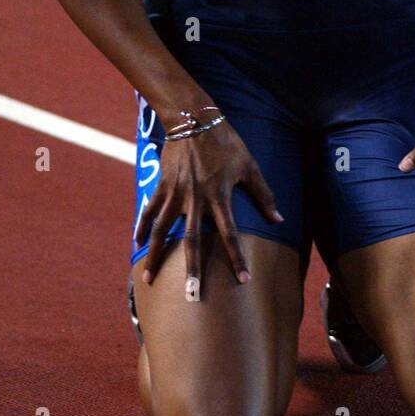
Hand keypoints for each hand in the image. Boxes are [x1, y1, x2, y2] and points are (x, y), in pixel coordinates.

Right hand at [135, 116, 282, 294]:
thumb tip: (278, 219)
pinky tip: (136, 243)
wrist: (194, 119)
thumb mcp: (249, 166)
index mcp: (219, 196)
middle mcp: (195, 199)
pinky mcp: (161, 185)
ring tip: (148, 279)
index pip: (231, 234)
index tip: (243, 280)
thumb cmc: (226, 142)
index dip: (238, 258)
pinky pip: (149, 210)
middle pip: (192, 241)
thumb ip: (263, 194)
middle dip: (192, 270)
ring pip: (162, 231)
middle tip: (191, 296)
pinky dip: (141, 227)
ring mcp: (174, 193)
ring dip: (156, 256)